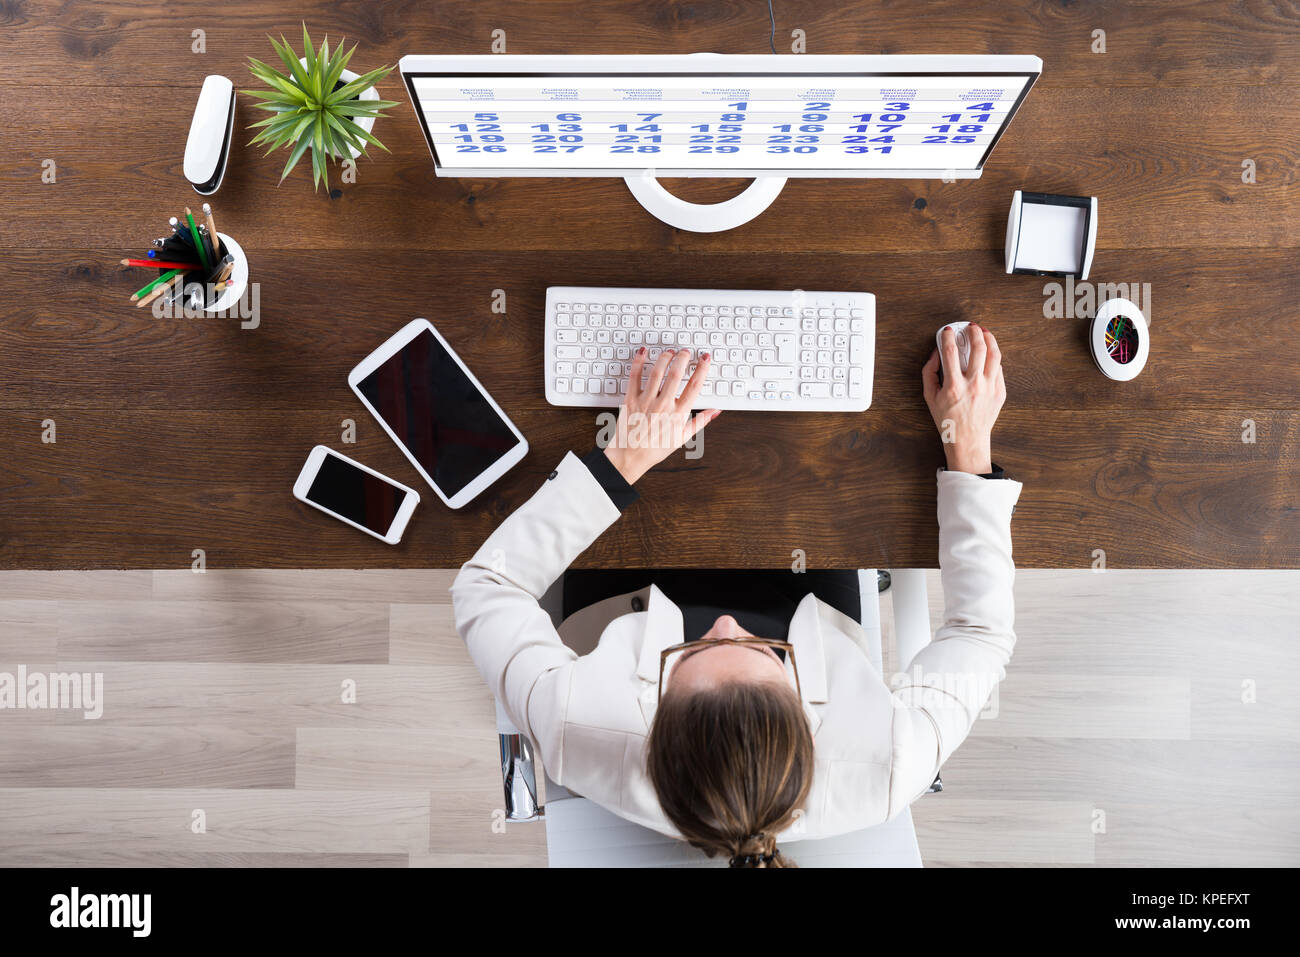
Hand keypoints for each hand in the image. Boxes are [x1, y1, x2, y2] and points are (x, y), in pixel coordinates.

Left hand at [603, 347, 720, 483]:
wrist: (630, 457)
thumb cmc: (655, 448)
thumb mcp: (682, 438)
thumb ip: (700, 421)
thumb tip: (715, 411)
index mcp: (678, 414)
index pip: (694, 386)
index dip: (702, 369)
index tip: (705, 358)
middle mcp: (663, 406)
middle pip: (677, 374)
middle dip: (683, 358)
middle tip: (686, 352)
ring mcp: (646, 401)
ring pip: (657, 372)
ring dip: (665, 357)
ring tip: (670, 352)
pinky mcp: (630, 399)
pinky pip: (635, 376)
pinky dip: (639, 362)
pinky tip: (643, 352)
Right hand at [921, 324, 1005, 474]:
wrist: (968, 439)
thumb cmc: (947, 420)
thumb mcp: (930, 397)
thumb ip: (929, 373)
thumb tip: (936, 354)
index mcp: (954, 386)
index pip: (950, 351)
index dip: (948, 336)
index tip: (948, 330)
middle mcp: (974, 385)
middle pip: (977, 348)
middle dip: (974, 332)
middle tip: (971, 327)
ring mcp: (989, 388)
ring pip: (994, 355)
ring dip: (989, 339)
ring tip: (985, 333)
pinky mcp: (1000, 392)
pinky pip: (999, 369)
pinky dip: (993, 358)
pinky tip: (988, 353)